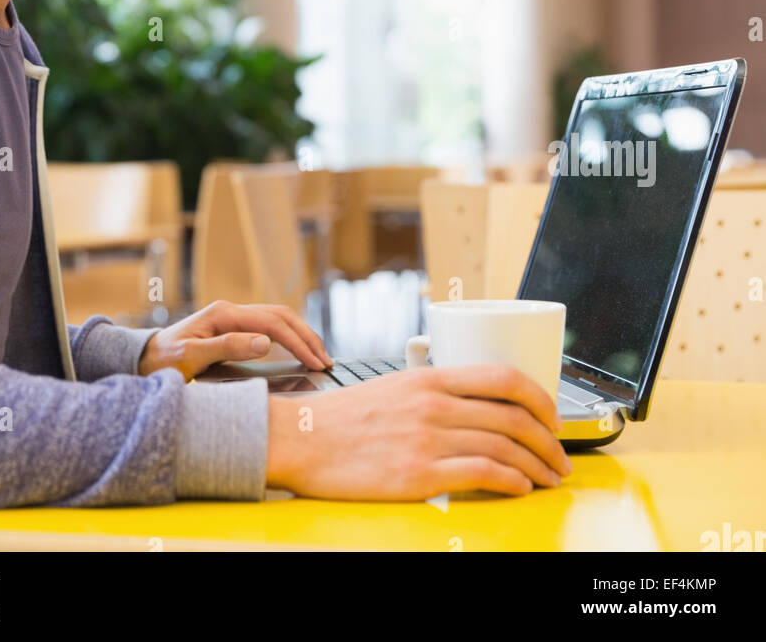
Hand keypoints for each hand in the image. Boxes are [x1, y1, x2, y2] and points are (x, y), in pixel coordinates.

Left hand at [138, 299, 332, 380]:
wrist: (145, 357)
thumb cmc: (165, 359)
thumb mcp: (192, 356)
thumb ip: (228, 347)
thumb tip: (266, 343)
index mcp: (224, 314)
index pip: (273, 324)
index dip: (298, 342)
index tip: (315, 361)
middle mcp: (231, 310)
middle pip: (281, 316)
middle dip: (306, 336)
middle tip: (325, 359)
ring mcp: (233, 316)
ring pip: (278, 318)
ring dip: (300, 334)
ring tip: (318, 354)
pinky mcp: (233, 326)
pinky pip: (269, 325)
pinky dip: (288, 335)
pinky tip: (297, 347)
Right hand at [266, 363, 573, 499]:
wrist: (304, 439)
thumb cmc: (346, 418)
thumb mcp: (396, 388)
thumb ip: (436, 392)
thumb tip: (476, 405)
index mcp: (431, 378)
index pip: (505, 377)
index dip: (542, 398)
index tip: (554, 418)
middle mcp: (435, 404)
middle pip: (515, 416)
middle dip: (550, 441)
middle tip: (561, 457)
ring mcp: (428, 438)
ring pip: (506, 447)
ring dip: (538, 466)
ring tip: (548, 479)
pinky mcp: (419, 473)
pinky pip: (483, 474)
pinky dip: (512, 481)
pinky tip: (520, 487)